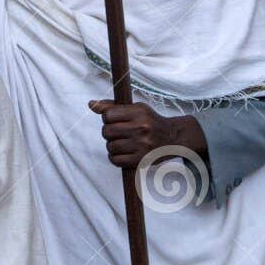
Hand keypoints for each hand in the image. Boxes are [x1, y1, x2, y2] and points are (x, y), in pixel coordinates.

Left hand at [87, 99, 205, 168]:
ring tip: (123, 143)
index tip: (115, 120)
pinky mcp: (141, 159)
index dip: (108, 118)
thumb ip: (112, 106)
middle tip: (118, 133)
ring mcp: (142, 145)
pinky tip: (123, 153)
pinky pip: (115, 160)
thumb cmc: (151, 121)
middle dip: (109, 132)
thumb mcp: (136, 109)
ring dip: (112, 146)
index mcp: (139, 112)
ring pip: (110, 147)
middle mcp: (141, 128)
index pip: (108, 115)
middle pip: (106, 131)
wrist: (174, 138)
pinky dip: (115, 157)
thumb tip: (91, 104)